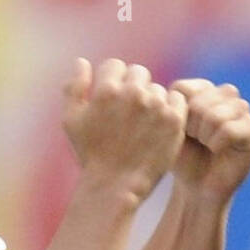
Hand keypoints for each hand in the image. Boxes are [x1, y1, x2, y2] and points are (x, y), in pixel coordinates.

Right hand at [63, 58, 186, 207]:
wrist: (114, 187)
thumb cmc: (91, 155)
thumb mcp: (71, 121)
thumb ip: (74, 88)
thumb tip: (82, 62)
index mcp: (107, 89)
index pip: (115, 65)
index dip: (113, 83)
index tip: (114, 104)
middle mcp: (133, 93)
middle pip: (139, 72)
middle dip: (133, 89)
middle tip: (130, 116)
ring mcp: (156, 106)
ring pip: (157, 88)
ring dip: (152, 101)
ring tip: (143, 127)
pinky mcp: (174, 120)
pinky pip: (178, 99)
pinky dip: (171, 109)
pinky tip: (159, 127)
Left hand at [168, 79, 249, 205]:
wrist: (197, 186)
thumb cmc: (184, 158)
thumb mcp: (171, 131)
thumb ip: (173, 106)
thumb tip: (174, 94)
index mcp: (204, 90)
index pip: (183, 89)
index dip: (176, 114)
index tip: (179, 130)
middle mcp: (225, 96)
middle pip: (200, 100)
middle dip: (190, 125)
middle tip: (194, 139)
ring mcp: (241, 110)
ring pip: (216, 115)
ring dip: (203, 134)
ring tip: (205, 144)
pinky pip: (229, 130)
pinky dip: (216, 143)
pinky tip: (216, 149)